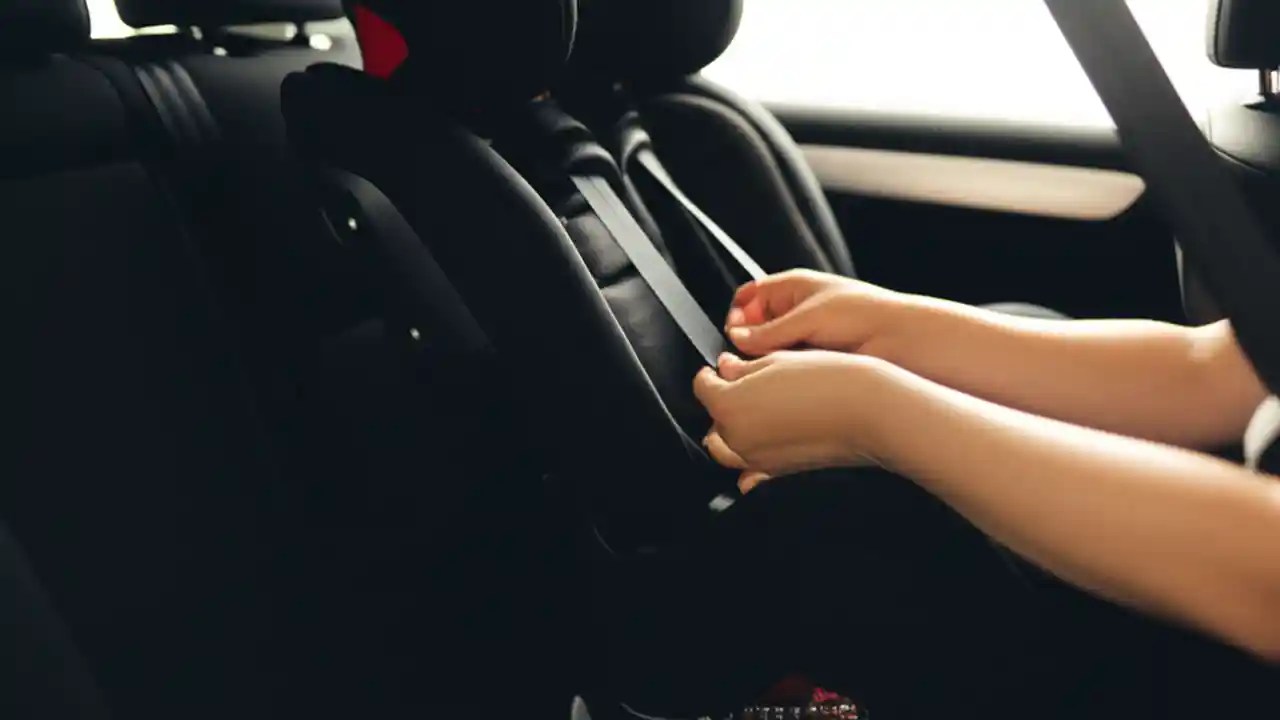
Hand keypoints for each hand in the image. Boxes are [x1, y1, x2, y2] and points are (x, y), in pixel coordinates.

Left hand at [693, 351, 897, 492]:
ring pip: (728, 448)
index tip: (720, 369)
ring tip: (754, 412)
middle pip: (714, 420)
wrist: (867, 411)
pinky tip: (765, 442)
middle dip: (722, 402)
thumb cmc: (829, 381)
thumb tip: (726, 368)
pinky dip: (749, 460)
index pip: (702, 387)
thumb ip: (744, 368)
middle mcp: (737, 437)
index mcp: (730, 405)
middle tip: (742, 386)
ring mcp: (756, 460)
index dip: (710, 374)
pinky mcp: (777, 473)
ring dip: (732, 431)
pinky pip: (749, 471)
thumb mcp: (779, 360)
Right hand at [725, 270, 912, 357]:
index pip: (751, 296)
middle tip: (743, 355)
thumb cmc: (862, 314)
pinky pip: (788, 366)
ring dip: (766, 359)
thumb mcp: (807, 316)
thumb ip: (768, 331)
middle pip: (757, 325)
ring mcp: (805, 336)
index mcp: (794, 287)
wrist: (899, 340)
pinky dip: (782, 371)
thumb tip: (737, 339)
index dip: (739, 312)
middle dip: (749, 340)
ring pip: (771, 349)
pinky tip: (782, 378)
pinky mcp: (814, 360)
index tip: (733, 331)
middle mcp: (797, 311)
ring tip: (765, 368)